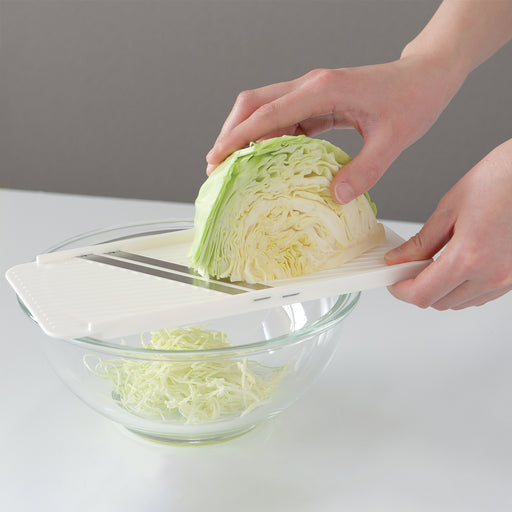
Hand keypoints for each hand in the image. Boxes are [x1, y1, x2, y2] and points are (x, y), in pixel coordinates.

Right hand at [206, 54, 464, 203]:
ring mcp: (312, 92)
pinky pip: (283, 117)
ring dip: (245, 134)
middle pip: (254, 103)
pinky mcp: (317, 101)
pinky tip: (266, 159)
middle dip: (231, 132)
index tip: (216, 157)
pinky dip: (267, 137)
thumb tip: (335, 196)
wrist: (426, 75)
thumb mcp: (394, 139)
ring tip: (235, 166)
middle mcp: (311, 86)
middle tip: (217, 164)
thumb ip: (365, 169)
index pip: (269, 113)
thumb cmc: (414, 98)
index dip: (239, 136)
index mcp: (324, 89)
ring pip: (264, 108)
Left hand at [385, 138, 511, 309]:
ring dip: (440, 290)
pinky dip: (462, 287)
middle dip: (417, 288)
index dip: (400, 290)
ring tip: (432, 263)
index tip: (392, 280)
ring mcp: (507, 279)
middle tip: (407, 268)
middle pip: (439, 302)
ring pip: (460, 303)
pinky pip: (481, 295)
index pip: (422, 294)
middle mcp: (491, 275)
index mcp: (469, 257)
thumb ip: (421, 242)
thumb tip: (398, 259)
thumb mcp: (449, 208)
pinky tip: (457, 265)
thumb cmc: (501, 180)